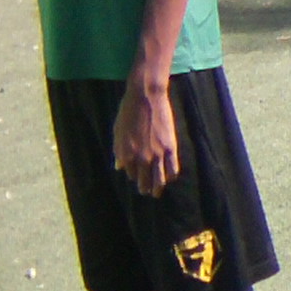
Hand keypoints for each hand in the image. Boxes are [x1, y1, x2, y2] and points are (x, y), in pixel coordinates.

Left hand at [114, 72, 180, 195]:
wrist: (145, 98)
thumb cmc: (128, 112)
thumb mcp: (118, 132)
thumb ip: (119, 151)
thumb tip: (119, 166)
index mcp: (126, 154)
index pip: (131, 173)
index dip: (134, 176)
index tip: (137, 178)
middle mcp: (141, 158)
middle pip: (144, 180)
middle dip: (145, 188)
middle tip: (147, 192)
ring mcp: (156, 154)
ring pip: (159, 179)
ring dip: (158, 188)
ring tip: (158, 192)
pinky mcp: (170, 148)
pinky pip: (172, 169)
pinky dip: (171, 176)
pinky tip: (170, 178)